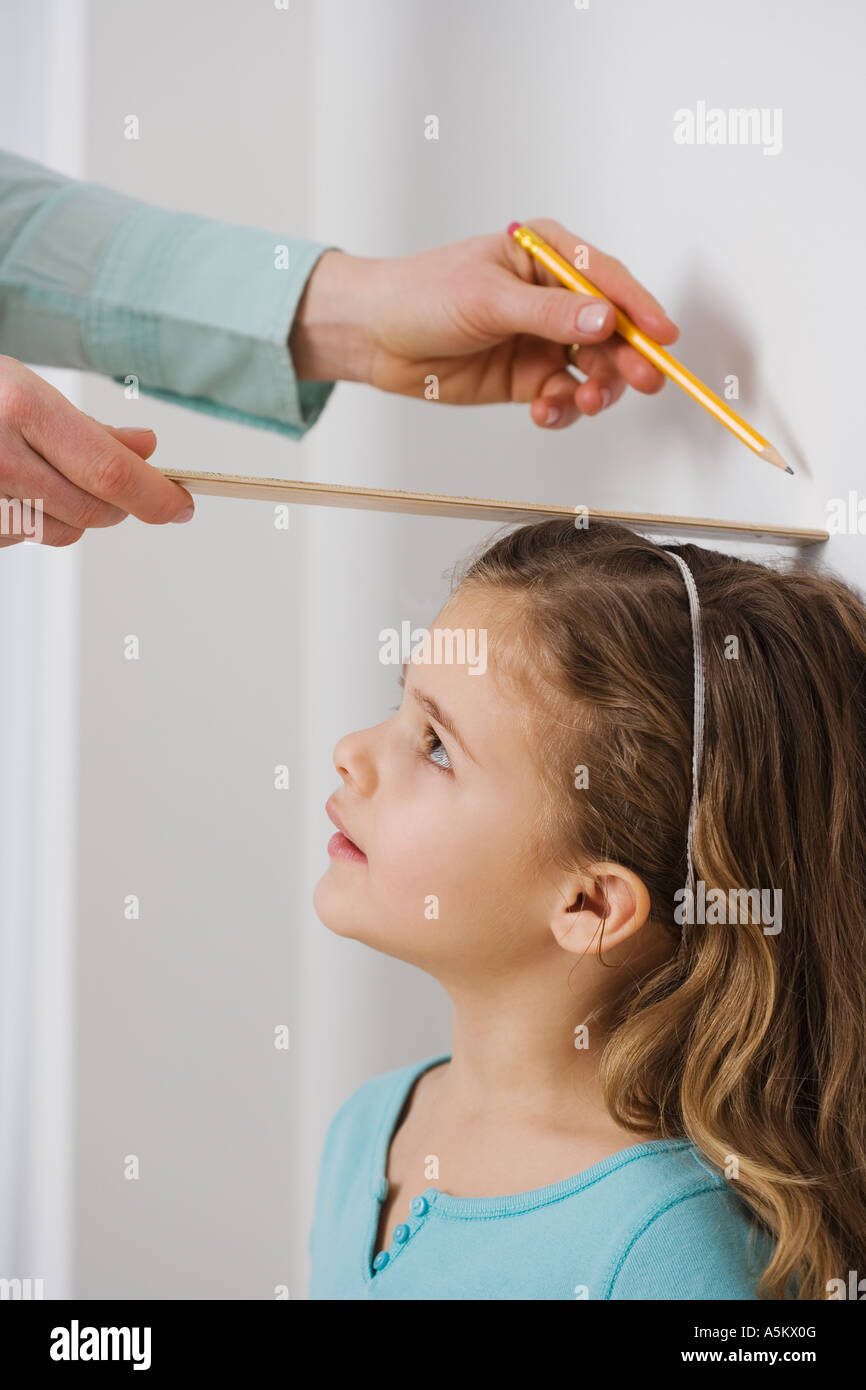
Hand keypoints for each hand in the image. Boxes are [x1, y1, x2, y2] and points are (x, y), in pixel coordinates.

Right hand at [0, 355, 194, 546]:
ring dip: (74, 516)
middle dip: (120, 506)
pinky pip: (24, 540)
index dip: (155, 496)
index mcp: (22, 408)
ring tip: (48, 476)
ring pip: (62, 533)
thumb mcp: (25, 388)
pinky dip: (34, 523)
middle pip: (92, 511)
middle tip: (125, 488)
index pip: (110, 471)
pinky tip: (14, 490)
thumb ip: (89, 427)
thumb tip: (147, 448)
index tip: (181, 505)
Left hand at [289, 219, 678, 429]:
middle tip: (640, 381)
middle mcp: (552, 297)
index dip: (640, 309)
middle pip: (611, 330)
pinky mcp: (527, 376)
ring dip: (595, 389)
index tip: (664, 337)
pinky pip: (562, 396)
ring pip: (593, 368)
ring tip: (581, 401)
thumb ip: (548, 313)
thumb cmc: (420, 294)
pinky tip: (545, 411)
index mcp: (546, 256)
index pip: (607, 281)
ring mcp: (541, 339)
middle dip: (626, 358)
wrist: (374, 336)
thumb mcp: (487, 298)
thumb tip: (603, 318)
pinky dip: (561, 408)